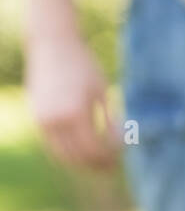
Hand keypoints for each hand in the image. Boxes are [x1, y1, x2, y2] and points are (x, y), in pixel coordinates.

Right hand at [26, 34, 121, 169]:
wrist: (53, 44)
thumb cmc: (82, 63)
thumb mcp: (100, 88)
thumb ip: (108, 117)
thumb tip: (117, 142)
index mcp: (76, 112)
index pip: (93, 148)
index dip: (108, 156)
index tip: (121, 156)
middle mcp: (56, 121)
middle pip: (77, 156)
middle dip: (95, 164)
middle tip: (112, 166)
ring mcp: (43, 121)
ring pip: (62, 155)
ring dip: (81, 162)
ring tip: (98, 161)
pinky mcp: (37, 119)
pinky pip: (52, 144)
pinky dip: (67, 151)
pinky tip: (83, 149)